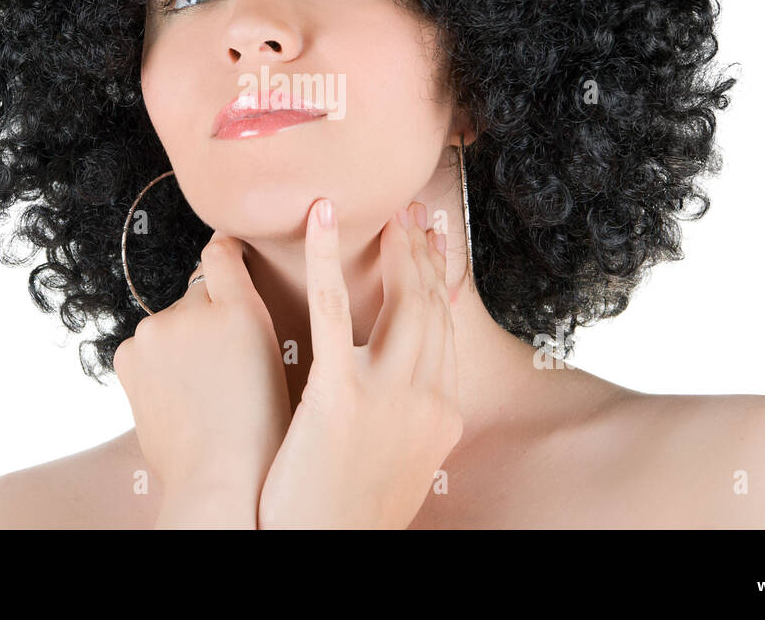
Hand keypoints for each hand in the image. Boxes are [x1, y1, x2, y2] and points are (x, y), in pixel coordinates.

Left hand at [113, 231, 291, 519]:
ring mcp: (156, 331)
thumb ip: (245, 306)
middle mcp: (193, 309)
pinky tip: (177, 393)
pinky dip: (157, 363)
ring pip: (171, 324)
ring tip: (202, 387)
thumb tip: (219, 266)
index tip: (230, 259)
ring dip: (181, 342)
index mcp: (241, 308)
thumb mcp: (276, 356)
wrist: (216, 477)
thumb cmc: (259, 427)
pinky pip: (145, 347)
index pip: (221, 252)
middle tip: (225, 365)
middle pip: (196, 296)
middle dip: (207, 319)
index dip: (227, 254)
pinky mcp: (128, 355)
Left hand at [257, 199, 462, 528]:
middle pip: (431, 308)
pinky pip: (334, 310)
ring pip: (402, 302)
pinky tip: (319, 221)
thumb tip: (410, 399)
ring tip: (384, 213)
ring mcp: (388, 397)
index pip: (446, 332)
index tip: (433, 246)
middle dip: (424, 254)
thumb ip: (410, 424)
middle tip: (412, 212)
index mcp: (442, 417)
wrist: (325, 553)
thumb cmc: (349, 517)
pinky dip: (328, 257)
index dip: (439, 282)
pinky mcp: (339, 396)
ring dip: (395, 249)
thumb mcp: (401, 469)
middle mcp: (427, 401)